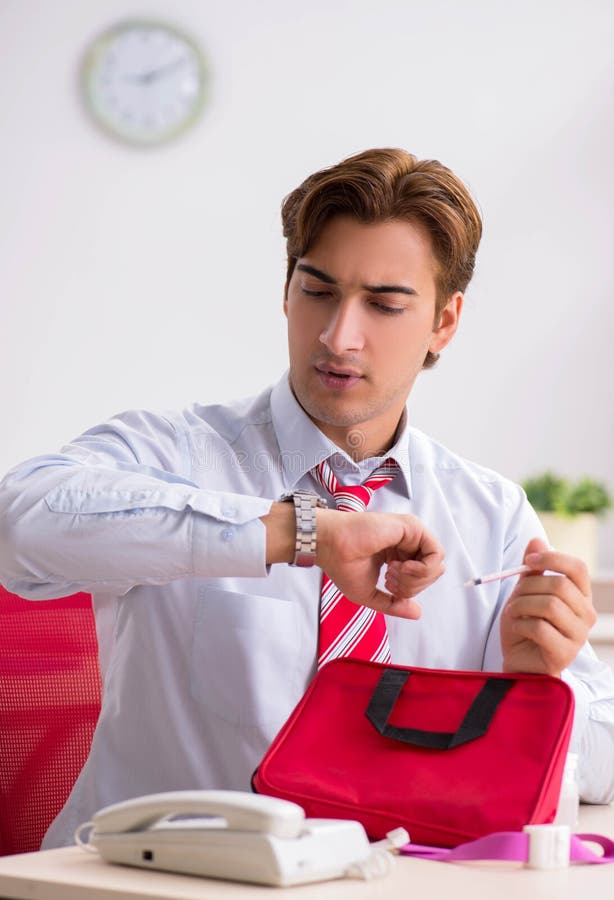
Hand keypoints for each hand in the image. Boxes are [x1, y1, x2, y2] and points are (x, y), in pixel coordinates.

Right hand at [316, 508, 444, 618]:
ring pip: (436, 565)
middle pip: (432, 574)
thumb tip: (418, 613)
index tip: (386, 584)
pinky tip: (399, 566)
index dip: (408, 590)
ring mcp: (411, 534)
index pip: (421, 578)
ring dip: (415, 578)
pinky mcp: (413, 527)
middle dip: (412, 586)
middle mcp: (407, 543)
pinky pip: (436, 555)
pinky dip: (420, 569)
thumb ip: (394, 604)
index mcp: (398, 555)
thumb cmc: (343, 566)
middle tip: (389, 579)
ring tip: (391, 571)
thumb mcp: (370, 594)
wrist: (331, 546)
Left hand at [500, 537, 595, 675]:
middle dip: (528, 587)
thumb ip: (532, 569)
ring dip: (521, 606)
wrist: (519, 661)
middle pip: (559, 585)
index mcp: (580, 595)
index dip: (552, 559)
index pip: (578, 567)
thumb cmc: (525, 624)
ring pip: (550, 606)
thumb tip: (537, 540)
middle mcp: (586, 614)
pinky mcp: (565, 654)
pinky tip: (517, 629)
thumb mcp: (524, 592)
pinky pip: (541, 629)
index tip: (527, 562)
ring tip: (513, 613)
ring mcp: (579, 635)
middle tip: (513, 597)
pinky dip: (521, 625)